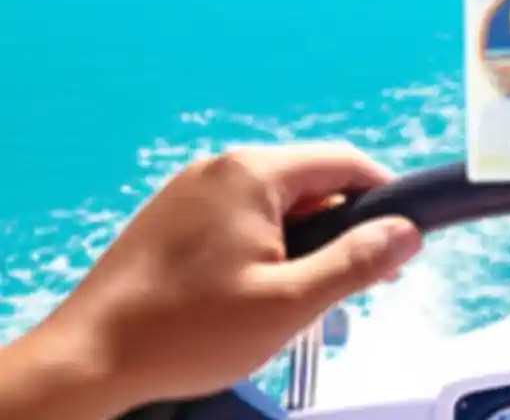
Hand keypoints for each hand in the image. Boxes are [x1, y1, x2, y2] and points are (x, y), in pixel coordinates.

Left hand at [0, 143, 422, 419]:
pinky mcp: (172, 216)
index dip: (384, 196)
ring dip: (305, 240)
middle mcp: (220, 168)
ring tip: (305, 295)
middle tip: (360, 280)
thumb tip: (406, 232)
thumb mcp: (290, 303)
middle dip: (343, 227)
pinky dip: (266, 244)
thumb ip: (356, 262)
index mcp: (253, 174)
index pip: (344, 163)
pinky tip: (262, 290)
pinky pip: (240, 215)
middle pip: (310, 182)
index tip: (403, 237)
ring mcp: (191, 190)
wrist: (90, 359)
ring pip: (275, 202)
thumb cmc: (185, 331)